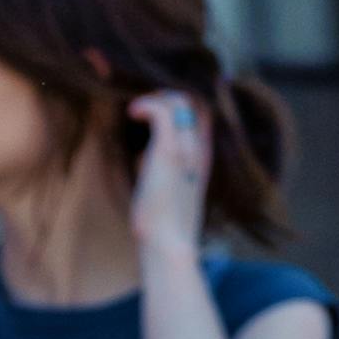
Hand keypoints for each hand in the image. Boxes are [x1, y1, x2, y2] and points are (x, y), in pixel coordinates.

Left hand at [129, 87, 212, 254]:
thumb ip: (164, 168)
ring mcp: (186, 148)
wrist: (168, 243)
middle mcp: (198, 148)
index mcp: (202, 156)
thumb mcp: (169, 189)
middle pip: (195, 101)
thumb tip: (143, 157)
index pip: (204, 113)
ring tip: (136, 111)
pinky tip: (134, 113)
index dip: (182, 102)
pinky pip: (162, 111)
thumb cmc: (164, 222)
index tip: (158, 104)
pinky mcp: (168, 151)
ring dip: (154, 99)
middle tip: (145, 107)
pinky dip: (145, 105)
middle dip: (167, 96)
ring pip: (178, 101)